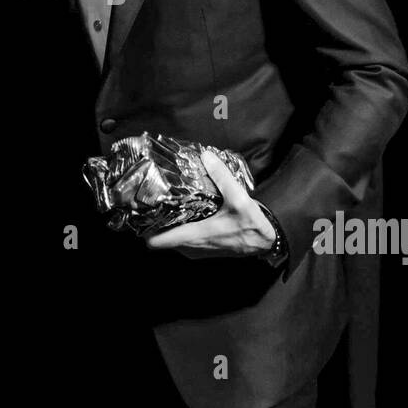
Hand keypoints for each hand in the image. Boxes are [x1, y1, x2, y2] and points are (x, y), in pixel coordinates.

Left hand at [144, 151, 275, 258]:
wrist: (268, 242)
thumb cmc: (252, 225)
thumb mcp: (239, 198)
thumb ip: (222, 177)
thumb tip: (207, 157)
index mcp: (196, 236)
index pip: (159, 242)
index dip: (145, 231)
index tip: (138, 215)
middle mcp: (194, 247)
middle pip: (162, 241)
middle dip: (154, 226)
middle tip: (149, 205)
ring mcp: (199, 251)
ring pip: (173, 243)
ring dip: (166, 229)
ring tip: (162, 209)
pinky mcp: (206, 250)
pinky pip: (184, 243)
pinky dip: (178, 232)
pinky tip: (182, 216)